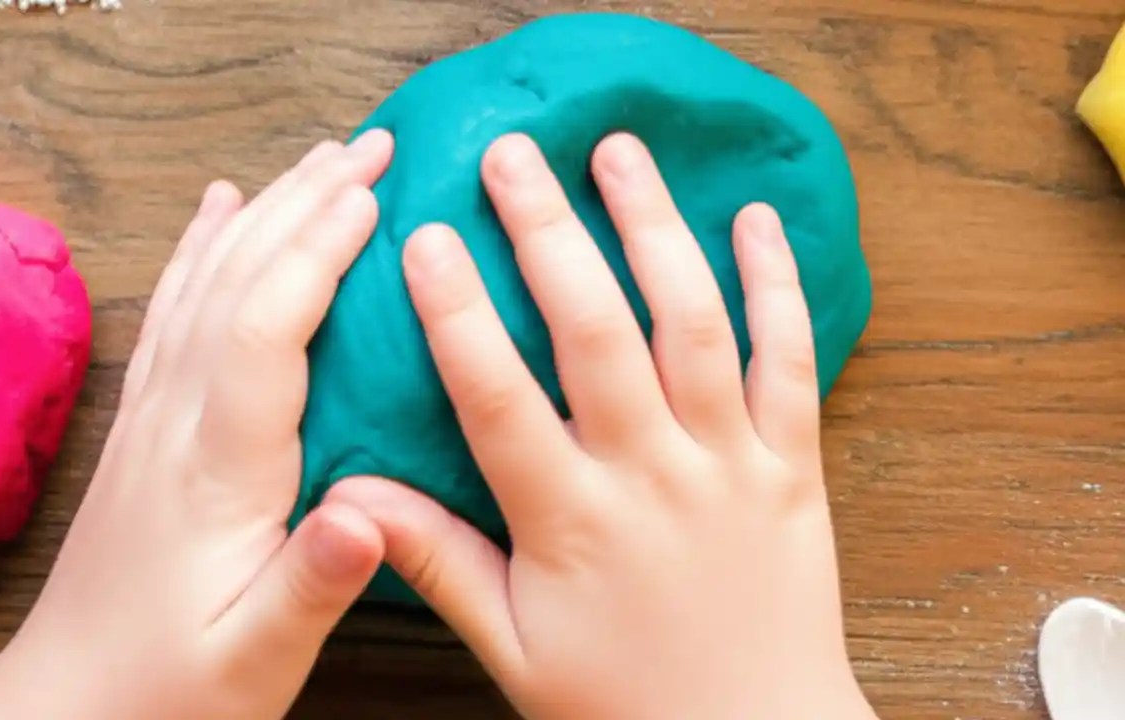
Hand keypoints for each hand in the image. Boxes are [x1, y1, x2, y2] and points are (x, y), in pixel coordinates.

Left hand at [0, 130, 394, 719]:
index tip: (372, 196)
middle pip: (235, 281)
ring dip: (263, 210)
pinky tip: (220, 209)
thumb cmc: (169, 688)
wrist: (66, 705)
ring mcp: (153, 416)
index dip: (317, 252)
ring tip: (317, 158)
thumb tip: (368, 514)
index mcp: (217, 470)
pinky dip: (202, 248)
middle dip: (304, 203)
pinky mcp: (148, 426)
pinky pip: (175, 312)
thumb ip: (312, 584)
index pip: (264, 329)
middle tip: (372, 147)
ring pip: (205, 283)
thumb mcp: (255, 659)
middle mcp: (177, 422)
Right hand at [330, 133, 875, 719]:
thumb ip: (439, 563)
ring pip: (693, 323)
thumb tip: (357, 497)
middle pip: (596, 331)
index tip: (423, 238)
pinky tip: (756, 221)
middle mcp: (652, 474)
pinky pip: (792, 360)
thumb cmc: (625, 705)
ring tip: (619, 154)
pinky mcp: (793, 464)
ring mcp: (730, 462)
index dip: (457, 312)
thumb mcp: (514, 648)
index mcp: (571, 520)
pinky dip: (777, 285)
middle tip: (512, 154)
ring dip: (654, 229)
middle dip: (548, 232)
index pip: (499, 397)